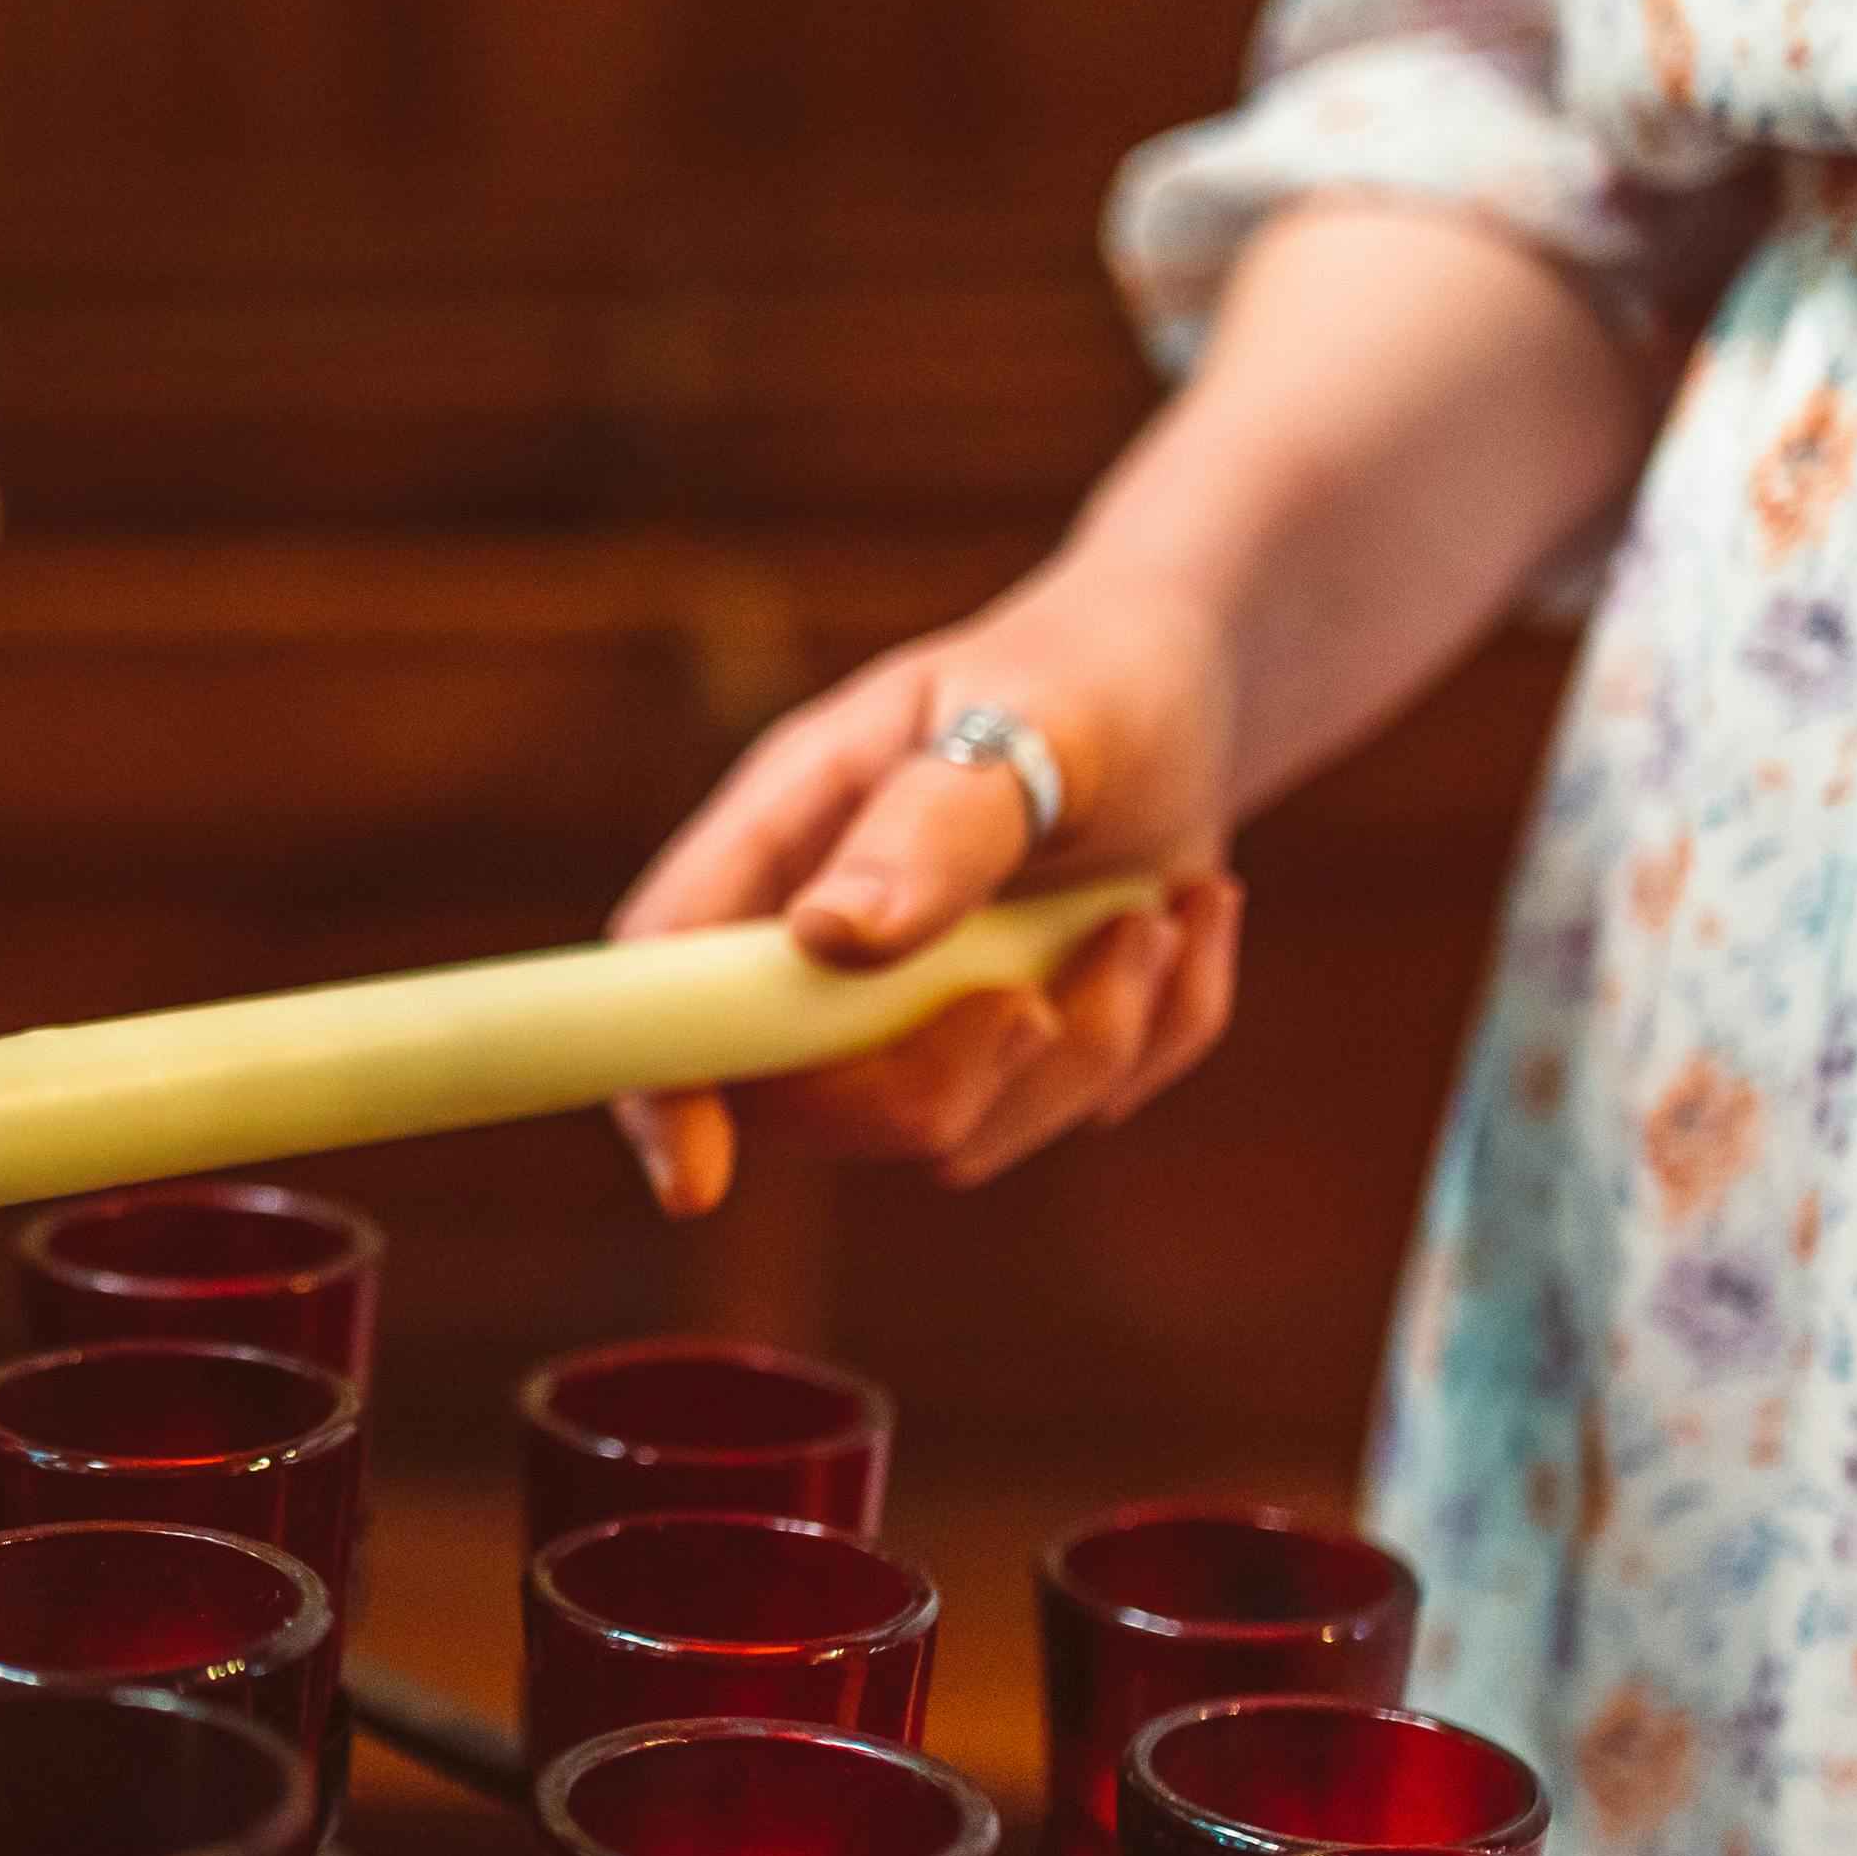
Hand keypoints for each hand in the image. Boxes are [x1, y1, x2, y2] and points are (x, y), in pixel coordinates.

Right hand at [611, 559, 1244, 1209]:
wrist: (1196, 687)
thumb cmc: (1089, 675)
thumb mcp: (1031, 715)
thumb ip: (934, 825)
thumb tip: (830, 938)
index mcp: (784, 836)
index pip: (665, 973)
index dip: (660, 1083)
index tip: (699, 1181)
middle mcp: (825, 938)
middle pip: (810, 1102)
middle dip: (944, 1076)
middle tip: (1045, 993)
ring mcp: (917, 1009)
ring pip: (958, 1131)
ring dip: (1089, 1040)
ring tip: (1152, 916)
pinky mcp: (1015, 1049)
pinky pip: (1077, 1107)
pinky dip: (1161, 1027)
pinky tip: (1186, 919)